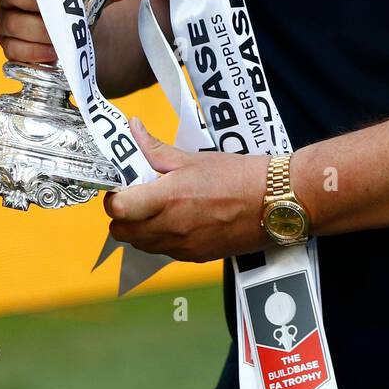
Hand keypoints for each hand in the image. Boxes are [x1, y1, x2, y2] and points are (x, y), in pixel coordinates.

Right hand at [0, 0, 134, 63]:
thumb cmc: (74, 3)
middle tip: (60, 10)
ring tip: (61, 36)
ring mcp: (7, 19)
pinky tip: (52, 51)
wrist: (73, 33)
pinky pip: (14, 49)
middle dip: (36, 0)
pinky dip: (34, 51)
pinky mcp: (9, 44)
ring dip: (39, 31)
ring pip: (13, 23)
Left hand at [103, 117, 269, 262]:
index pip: (118, 209)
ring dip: (140, 229)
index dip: (114, 197)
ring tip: (160, 208)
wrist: (275, 201)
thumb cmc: (238, 175)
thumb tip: (133, 131)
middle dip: (123, 216)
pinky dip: (162, 238)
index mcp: (168, 198)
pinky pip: (164, 251)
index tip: (122, 186)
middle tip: (138, 197)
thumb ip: (156, 149)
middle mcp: (172, 227)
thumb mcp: (194, 158)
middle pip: (121, 232)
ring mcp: (183, 246)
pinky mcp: (196, 257)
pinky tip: (180, 220)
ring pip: (141, 245)